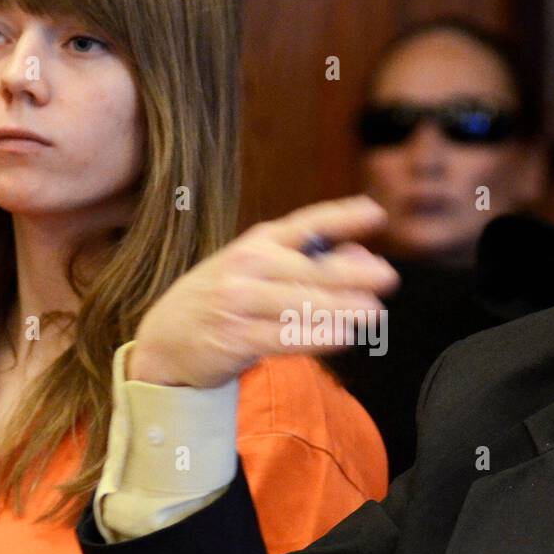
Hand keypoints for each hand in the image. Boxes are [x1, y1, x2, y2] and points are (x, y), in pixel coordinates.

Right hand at [127, 195, 398, 387]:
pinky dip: (314, 337)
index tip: (376, 214)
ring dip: (339, 309)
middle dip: (352, 273)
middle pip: (309, 269)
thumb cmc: (223, 299)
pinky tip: (341, 337)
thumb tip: (362, 256)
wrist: (165, 339)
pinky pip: (282, 337)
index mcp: (257, 243)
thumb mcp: (256, 268)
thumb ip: (305, 261)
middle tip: (388, 277)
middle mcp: (247, 267)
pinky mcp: (234, 339)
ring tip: (373, 313)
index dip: (342, 217)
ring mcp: (238, 303)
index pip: (306, 224)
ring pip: (298, 305)